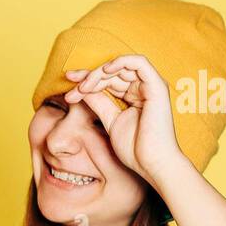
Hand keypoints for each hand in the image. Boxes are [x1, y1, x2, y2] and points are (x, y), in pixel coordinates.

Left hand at [63, 54, 188, 187]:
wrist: (152, 164)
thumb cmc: (135, 149)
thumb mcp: (110, 120)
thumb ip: (98, 102)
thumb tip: (81, 89)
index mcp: (135, 96)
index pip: (108, 81)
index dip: (87, 82)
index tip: (68, 92)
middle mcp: (144, 88)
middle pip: (112, 73)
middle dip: (88, 78)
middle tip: (72, 92)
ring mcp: (151, 86)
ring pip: (121, 66)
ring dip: (99, 73)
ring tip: (84, 87)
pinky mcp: (157, 86)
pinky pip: (139, 63)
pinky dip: (120, 62)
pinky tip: (104, 71)